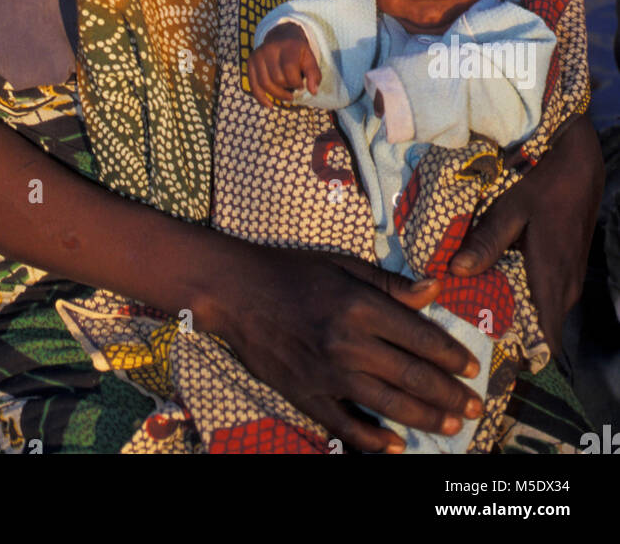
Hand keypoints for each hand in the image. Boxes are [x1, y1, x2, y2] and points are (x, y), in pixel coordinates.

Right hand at [208, 247, 483, 453]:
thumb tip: (434, 289)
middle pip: (412, 376)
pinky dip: (375, 440)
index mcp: (361, 306)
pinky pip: (347, 425)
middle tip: (475, 406)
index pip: (420, 337)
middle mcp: (349, 343)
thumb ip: (390, 283)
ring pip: (389, 404)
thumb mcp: (342, 264)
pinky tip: (397, 445)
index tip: (472, 367)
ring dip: (426, 418)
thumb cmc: (290, 271)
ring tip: (452, 425)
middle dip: (450, 393)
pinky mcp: (306, 395)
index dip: (452, 355)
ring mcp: (327, 374)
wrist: (235, 292)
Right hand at [247, 23, 320, 106]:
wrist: (282, 36)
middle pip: (277, 78)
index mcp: (288, 46)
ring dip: (277, 95)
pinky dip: (261, 97)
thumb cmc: (298, 52)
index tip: (301, 85)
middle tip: (293, 89)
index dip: (296, 83)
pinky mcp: (251, 61)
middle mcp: (271, 49)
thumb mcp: (310, 59)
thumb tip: (313, 91)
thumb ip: (314, 74)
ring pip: (265, 83)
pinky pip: (253, 84)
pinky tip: (269, 105)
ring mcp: (258, 54)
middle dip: (287, 89)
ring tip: (286, 96)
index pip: (289, 70)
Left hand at [449, 115, 603, 353]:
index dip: (521, 355)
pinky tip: (498, 283)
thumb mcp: (510, 209)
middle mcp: (565, 287)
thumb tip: (455, 272)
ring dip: (516, 312)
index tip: (490, 357)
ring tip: (477, 307)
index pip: (546, 340)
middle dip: (509, 333)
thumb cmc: (544, 184)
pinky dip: (526, 295)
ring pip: (544, 310)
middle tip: (470, 326)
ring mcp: (571, 277)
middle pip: (540, 328)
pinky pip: (548, 294)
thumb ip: (485, 242)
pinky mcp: (569, 266)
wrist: (579, 163)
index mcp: (551, 279)